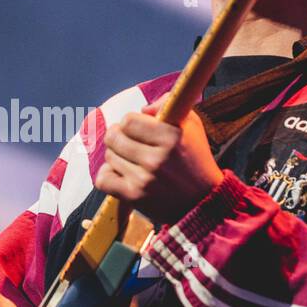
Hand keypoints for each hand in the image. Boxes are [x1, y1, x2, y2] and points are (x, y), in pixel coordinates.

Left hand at [94, 93, 223, 224]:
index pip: (128, 120)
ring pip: (109, 157)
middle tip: (128, 142)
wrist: (203, 200)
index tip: (136, 128)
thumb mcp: (190, 125)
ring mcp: (144, 179)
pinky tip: (121, 173)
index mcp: (171, 137)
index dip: (130, 122)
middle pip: (113, 137)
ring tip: (132, 160)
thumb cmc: (194, 159)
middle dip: (118, 136)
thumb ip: (168, 106)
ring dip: (117, 156)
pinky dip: (108, 175)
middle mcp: (157, 158)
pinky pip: (103, 179)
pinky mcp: (134, 196)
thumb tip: (143, 108)